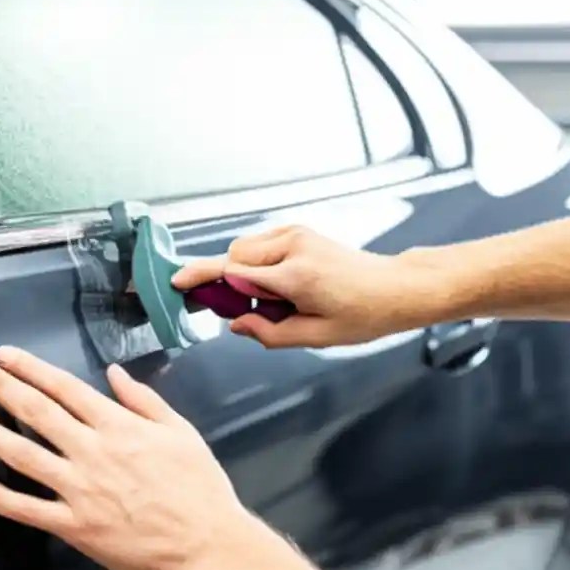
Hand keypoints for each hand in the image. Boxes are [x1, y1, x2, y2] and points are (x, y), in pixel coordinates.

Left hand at [0, 347, 266, 569]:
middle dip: (0, 387)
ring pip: (24, 455)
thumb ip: (143, 400)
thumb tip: (114, 374)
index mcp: (119, 426)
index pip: (65, 388)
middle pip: (37, 412)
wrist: (206, 545)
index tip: (4, 355)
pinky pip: (29, 509)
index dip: (31, 369)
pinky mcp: (75, 525)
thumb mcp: (180, 432)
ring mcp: (81, 489)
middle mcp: (94, 452)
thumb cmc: (199, 488)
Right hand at [172, 225, 446, 347]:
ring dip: (242, 273)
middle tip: (238, 310)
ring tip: (271, 301)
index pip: (234, 272)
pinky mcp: (298, 232)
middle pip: (233, 257)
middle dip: (225, 282)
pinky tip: (278, 288)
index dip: (200, 278)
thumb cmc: (363, 315)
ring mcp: (295, 234)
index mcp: (296, 275)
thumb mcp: (316, 336)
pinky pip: (260, 246)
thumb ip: (270, 333)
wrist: (395, 288)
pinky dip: (256, 265)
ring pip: (244, 249)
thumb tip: (236, 325)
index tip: (175, 283)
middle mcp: (292, 247)